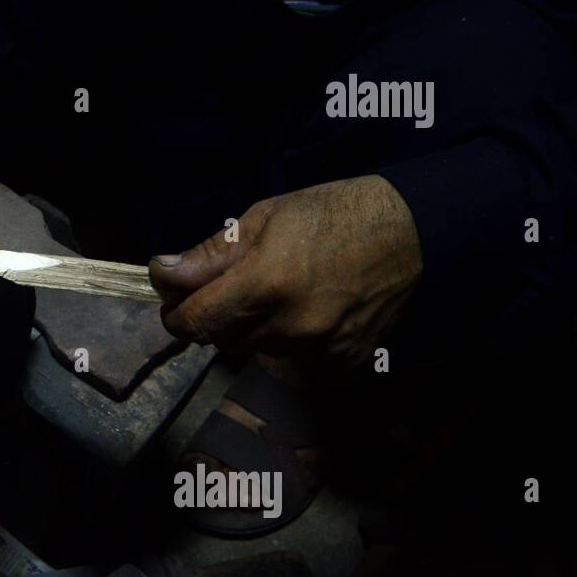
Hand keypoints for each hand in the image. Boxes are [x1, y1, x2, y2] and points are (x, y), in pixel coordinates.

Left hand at [148, 175, 422, 364]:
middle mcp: (291, 325)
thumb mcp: (263, 217)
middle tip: (223, 288)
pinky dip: (284, 340)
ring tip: (269, 293)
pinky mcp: (341, 362)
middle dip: (212, 316)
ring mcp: (319, 349)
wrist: (412, 234)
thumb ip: (211, 254)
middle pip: (222, 338)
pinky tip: (299, 311)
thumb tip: (164, 273)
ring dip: (248, 328)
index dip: (176, 315)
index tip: (174, 303)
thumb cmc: (332, 214)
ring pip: (255, 350)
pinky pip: (291, 361)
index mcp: (267, 282)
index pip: (197, 321)